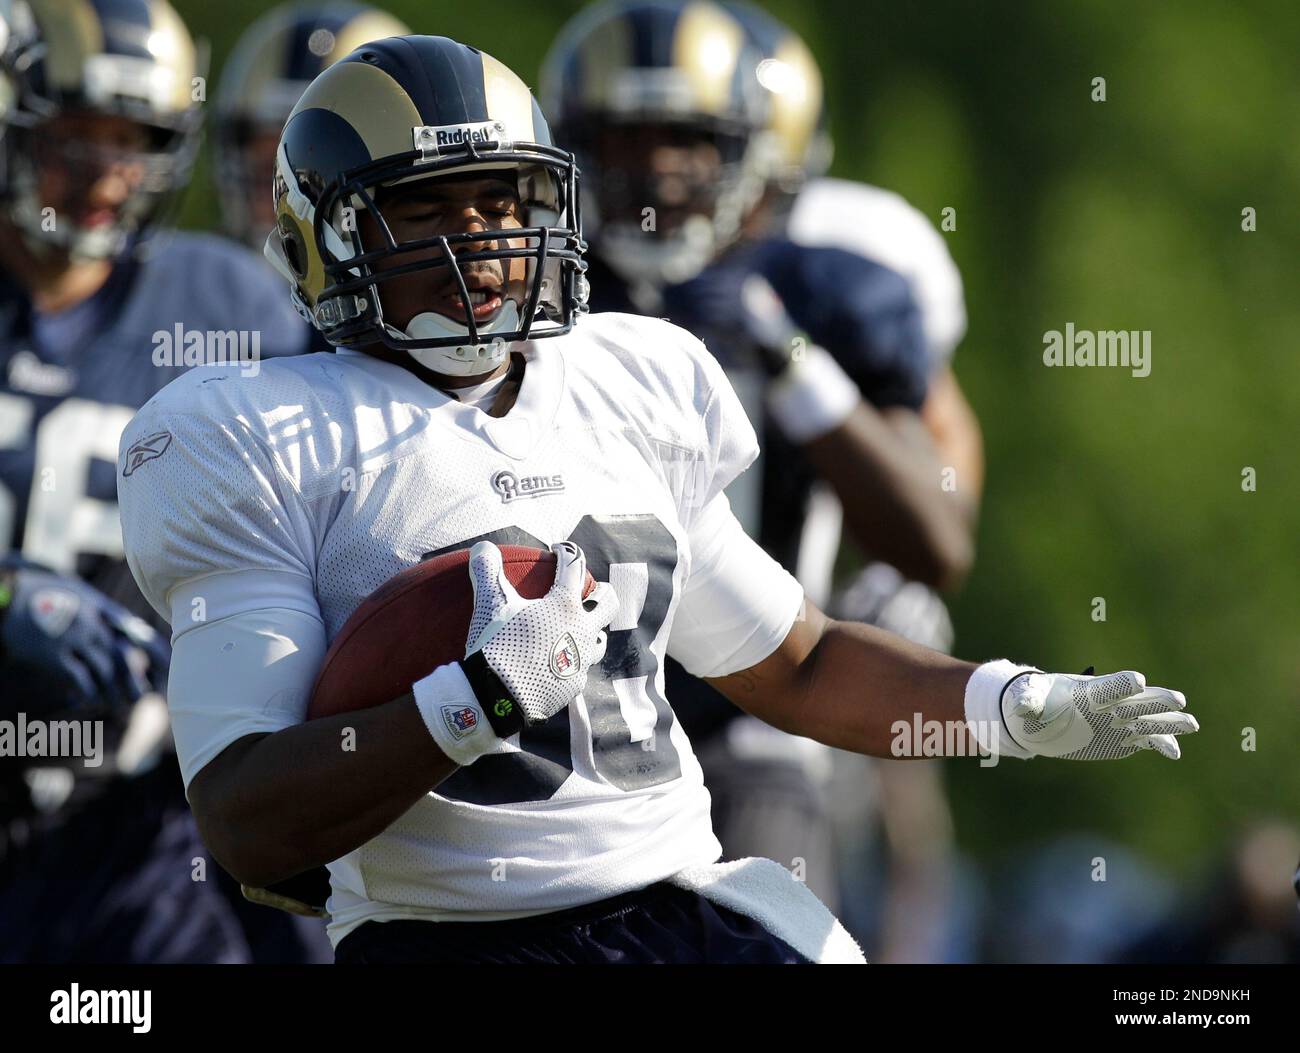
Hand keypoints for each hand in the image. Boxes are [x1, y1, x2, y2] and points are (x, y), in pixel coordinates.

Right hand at [0, 561, 168, 717]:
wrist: (7, 596)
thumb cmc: (43, 593)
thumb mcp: (78, 591)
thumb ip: (102, 611)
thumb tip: (127, 629)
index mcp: (102, 608)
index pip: (138, 634)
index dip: (155, 655)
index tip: (167, 672)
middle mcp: (93, 624)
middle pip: (125, 658)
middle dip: (136, 680)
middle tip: (143, 697)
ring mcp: (74, 639)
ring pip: (105, 672)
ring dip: (114, 692)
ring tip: (119, 706)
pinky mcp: (53, 655)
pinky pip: (79, 679)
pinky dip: (88, 693)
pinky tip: (88, 700)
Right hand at [459, 540, 617, 735]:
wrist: (498, 697)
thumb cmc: (497, 644)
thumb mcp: (489, 604)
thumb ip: (486, 571)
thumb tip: (483, 546)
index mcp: (564, 605)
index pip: (574, 568)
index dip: (566, 554)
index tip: (557, 550)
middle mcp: (581, 630)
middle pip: (608, 603)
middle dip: (602, 591)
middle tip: (589, 589)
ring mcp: (581, 660)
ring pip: (599, 640)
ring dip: (591, 631)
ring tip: (578, 629)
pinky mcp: (574, 685)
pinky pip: (579, 670)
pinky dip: (571, 662)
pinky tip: (558, 664)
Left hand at [1002, 668, 1197, 760]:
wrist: (1038, 718)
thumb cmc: (1032, 702)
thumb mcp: (1025, 700)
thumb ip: (1026, 699)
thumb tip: (1020, 702)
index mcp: (1087, 691)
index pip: (1107, 686)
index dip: (1121, 683)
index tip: (1138, 681)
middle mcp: (1109, 705)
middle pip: (1136, 700)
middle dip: (1156, 700)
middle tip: (1178, 700)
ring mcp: (1118, 721)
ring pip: (1148, 720)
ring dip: (1168, 722)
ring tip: (1191, 723)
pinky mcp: (1122, 738)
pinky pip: (1145, 741)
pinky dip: (1160, 745)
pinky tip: (1174, 752)